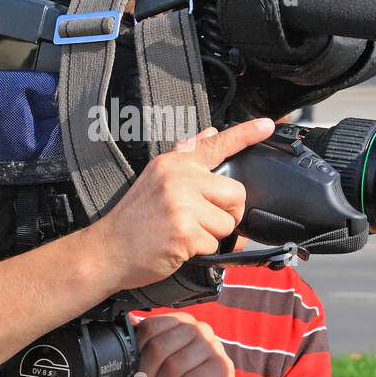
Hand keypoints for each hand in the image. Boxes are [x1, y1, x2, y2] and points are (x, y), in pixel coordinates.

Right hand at [89, 118, 273, 291]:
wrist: (107, 250)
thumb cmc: (133, 219)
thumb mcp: (155, 178)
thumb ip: (185, 157)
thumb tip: (210, 134)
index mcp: (174, 164)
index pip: (216, 145)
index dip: (246, 134)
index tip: (268, 125)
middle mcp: (179, 179)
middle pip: (235, 192)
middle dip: (227, 212)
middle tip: (202, 221)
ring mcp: (181, 205)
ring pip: (228, 222)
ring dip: (213, 235)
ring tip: (185, 234)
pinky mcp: (184, 232)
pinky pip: (215, 244)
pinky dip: (202, 251)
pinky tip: (180, 247)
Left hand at [135, 312, 241, 376]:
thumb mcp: (161, 366)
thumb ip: (148, 351)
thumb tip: (124, 344)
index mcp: (182, 322)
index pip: (150, 326)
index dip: (137, 351)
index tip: (136, 371)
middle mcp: (200, 329)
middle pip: (158, 347)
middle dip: (146, 376)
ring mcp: (213, 347)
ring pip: (172, 368)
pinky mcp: (222, 368)